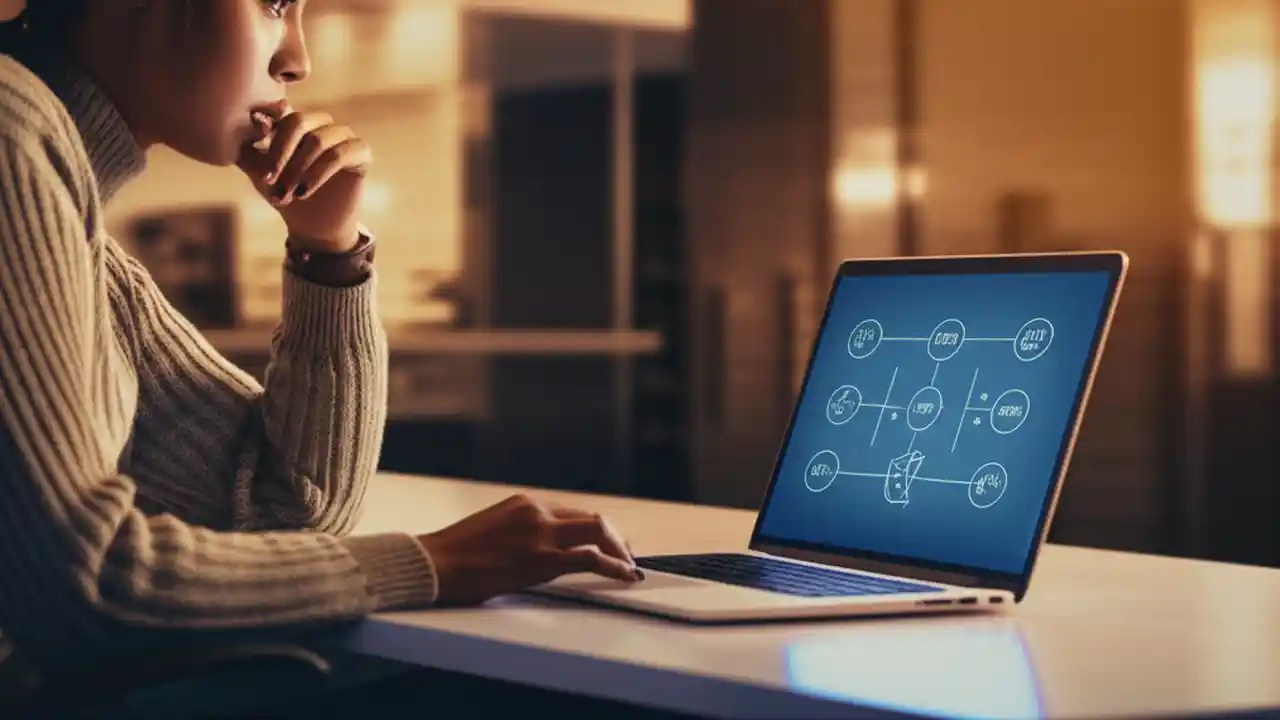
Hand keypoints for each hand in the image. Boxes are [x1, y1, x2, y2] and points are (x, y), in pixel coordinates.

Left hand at [237, 101, 371, 252]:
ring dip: (298, 170)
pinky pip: (339, 155)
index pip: (282, 110)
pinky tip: (305, 193)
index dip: (268, 128)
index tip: (256, 148)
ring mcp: (344, 136)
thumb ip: (248, 148)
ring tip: (287, 194)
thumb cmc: (284, 194)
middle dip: (281, 153)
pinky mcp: (361, 153)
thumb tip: (244, 124)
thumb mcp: (259, 171)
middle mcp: (322, 124)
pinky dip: (318, 175)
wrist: (312, 227)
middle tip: (269, 180)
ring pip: (318, 140)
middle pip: (299, 121)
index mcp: (298, 122)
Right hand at [417, 494, 642, 605]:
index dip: (595, 529)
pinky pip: (591, 558)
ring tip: (628, 566)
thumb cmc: (456, 556)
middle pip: (591, 519)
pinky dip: (614, 566)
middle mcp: (536, 511)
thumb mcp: (493, 532)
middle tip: (624, 555)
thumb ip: (520, 534)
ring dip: (619, 550)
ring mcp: (541, 532)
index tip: (607, 542)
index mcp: (524, 504)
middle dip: (614, 538)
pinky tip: (624, 575)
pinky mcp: (542, 557)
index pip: (571, 513)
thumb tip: (539, 551)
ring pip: (598, 531)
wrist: (436, 564)